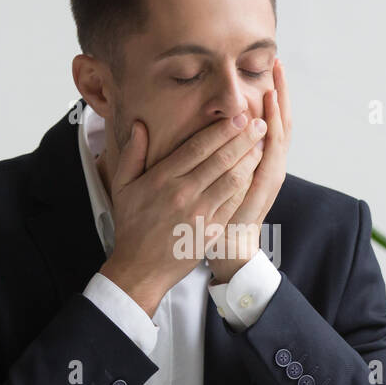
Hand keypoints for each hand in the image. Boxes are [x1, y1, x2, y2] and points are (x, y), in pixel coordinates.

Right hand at [99, 110, 267, 316]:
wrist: (140, 267)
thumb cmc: (131, 225)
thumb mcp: (122, 186)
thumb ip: (132, 154)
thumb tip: (140, 125)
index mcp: (163, 178)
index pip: (198, 147)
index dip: (221, 130)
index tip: (238, 116)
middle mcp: (183, 193)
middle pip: (220, 159)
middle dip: (243, 138)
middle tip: (259, 123)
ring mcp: (199, 213)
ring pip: (232, 179)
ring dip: (250, 159)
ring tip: (263, 143)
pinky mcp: (211, 230)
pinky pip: (234, 203)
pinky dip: (247, 186)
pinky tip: (256, 173)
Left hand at [207, 58, 291, 283]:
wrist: (230, 249)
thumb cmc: (220, 215)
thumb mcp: (221, 179)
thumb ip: (220, 153)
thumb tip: (214, 127)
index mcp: (258, 160)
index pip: (268, 119)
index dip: (271, 95)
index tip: (269, 68)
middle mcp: (270, 164)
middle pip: (280, 120)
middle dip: (280, 92)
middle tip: (279, 63)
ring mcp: (271, 175)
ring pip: (280, 134)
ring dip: (279, 107)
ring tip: (276, 81)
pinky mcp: (267, 187)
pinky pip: (272, 156)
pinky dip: (273, 133)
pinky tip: (269, 114)